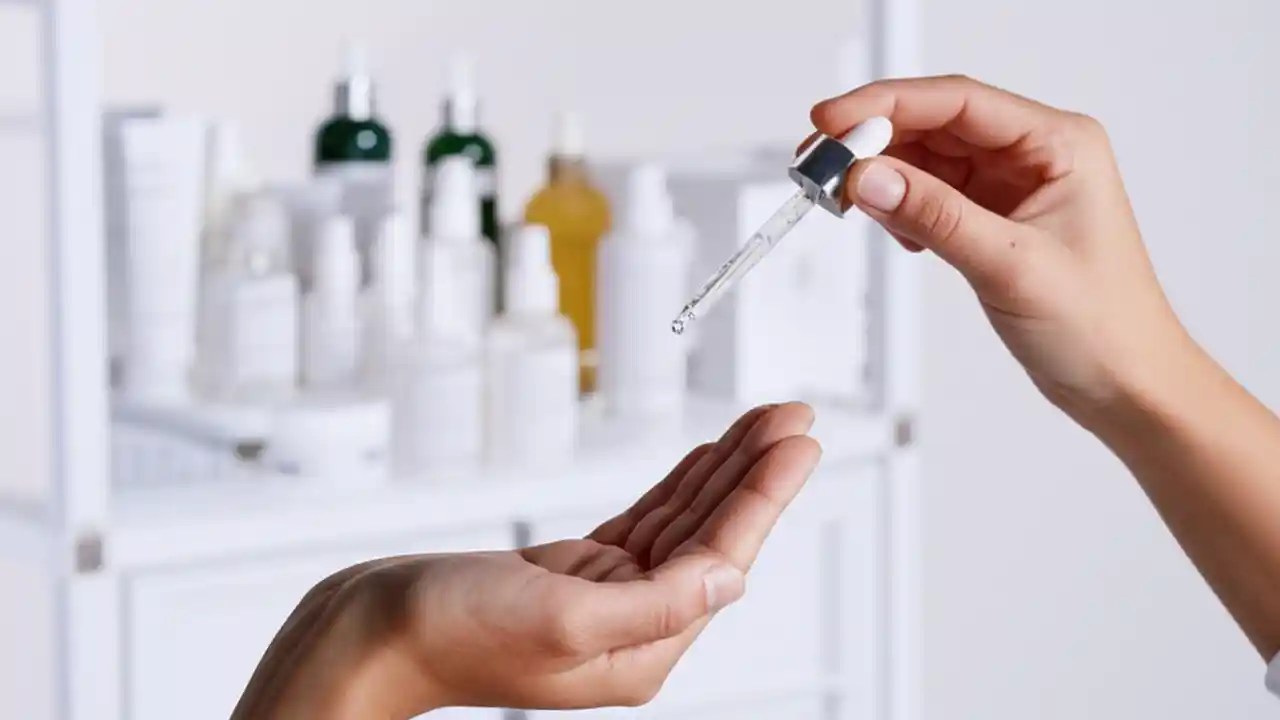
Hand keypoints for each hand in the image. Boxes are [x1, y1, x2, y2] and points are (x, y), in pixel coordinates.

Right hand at [232, 403, 820, 718]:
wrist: (370, 629)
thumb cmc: (448, 633)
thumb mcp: (562, 619)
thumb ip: (656, 603)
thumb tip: (732, 578)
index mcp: (640, 648)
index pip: (721, 557)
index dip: (765, 494)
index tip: (798, 441)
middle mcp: (633, 625)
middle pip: (712, 534)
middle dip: (754, 472)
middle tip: (794, 415)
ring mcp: (605, 596)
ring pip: (682, 521)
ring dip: (722, 469)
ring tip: (763, 424)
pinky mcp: (576, 571)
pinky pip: (644, 520)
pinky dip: (676, 484)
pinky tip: (702, 458)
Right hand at [812, 75, 1194, 424]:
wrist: (1125, 384)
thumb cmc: (1103, 325)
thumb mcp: (1010, 265)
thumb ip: (935, 216)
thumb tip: (870, 179)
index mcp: (1058, 144)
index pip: (959, 102)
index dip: (888, 105)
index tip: (835, 122)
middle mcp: (1034, 156)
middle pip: (935, 124)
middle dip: (873, 140)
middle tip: (820, 162)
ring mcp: (1010, 187)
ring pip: (926, 160)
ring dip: (879, 174)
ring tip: (839, 197)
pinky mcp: (990, 219)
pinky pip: (929, 195)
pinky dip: (898, 206)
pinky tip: (889, 227)